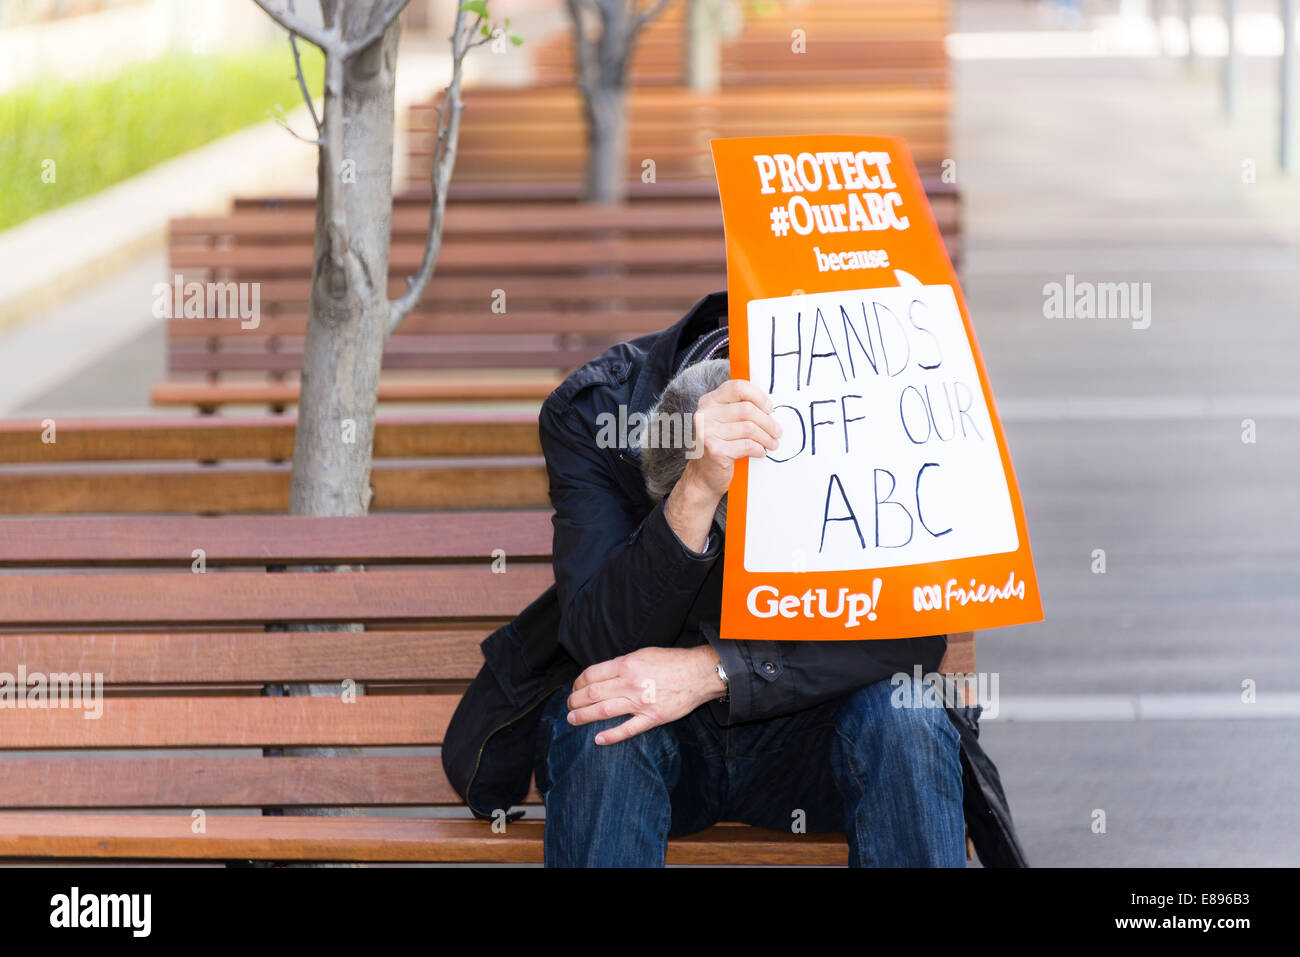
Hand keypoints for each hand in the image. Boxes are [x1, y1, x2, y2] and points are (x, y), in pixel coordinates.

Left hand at [566, 646, 724, 744]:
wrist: (699, 673)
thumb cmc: (673, 661)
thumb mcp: (644, 654)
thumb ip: (623, 665)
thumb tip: (604, 674)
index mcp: (626, 665)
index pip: (592, 675)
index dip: (578, 683)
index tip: (575, 688)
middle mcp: (630, 683)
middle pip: (592, 693)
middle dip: (575, 701)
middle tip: (568, 706)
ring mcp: (640, 702)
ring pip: (603, 710)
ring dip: (584, 716)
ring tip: (572, 719)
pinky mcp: (652, 718)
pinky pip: (627, 729)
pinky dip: (611, 736)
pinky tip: (598, 739)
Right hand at [681, 379, 782, 500]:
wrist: (703, 477)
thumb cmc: (719, 447)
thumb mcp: (725, 423)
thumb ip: (739, 410)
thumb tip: (769, 407)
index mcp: (708, 402)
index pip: (737, 387)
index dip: (758, 396)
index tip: (769, 408)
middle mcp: (705, 415)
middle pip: (747, 409)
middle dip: (768, 422)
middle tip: (777, 432)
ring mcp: (708, 432)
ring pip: (749, 428)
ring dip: (766, 438)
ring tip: (772, 444)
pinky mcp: (715, 450)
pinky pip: (747, 445)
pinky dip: (759, 449)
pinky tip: (760, 452)